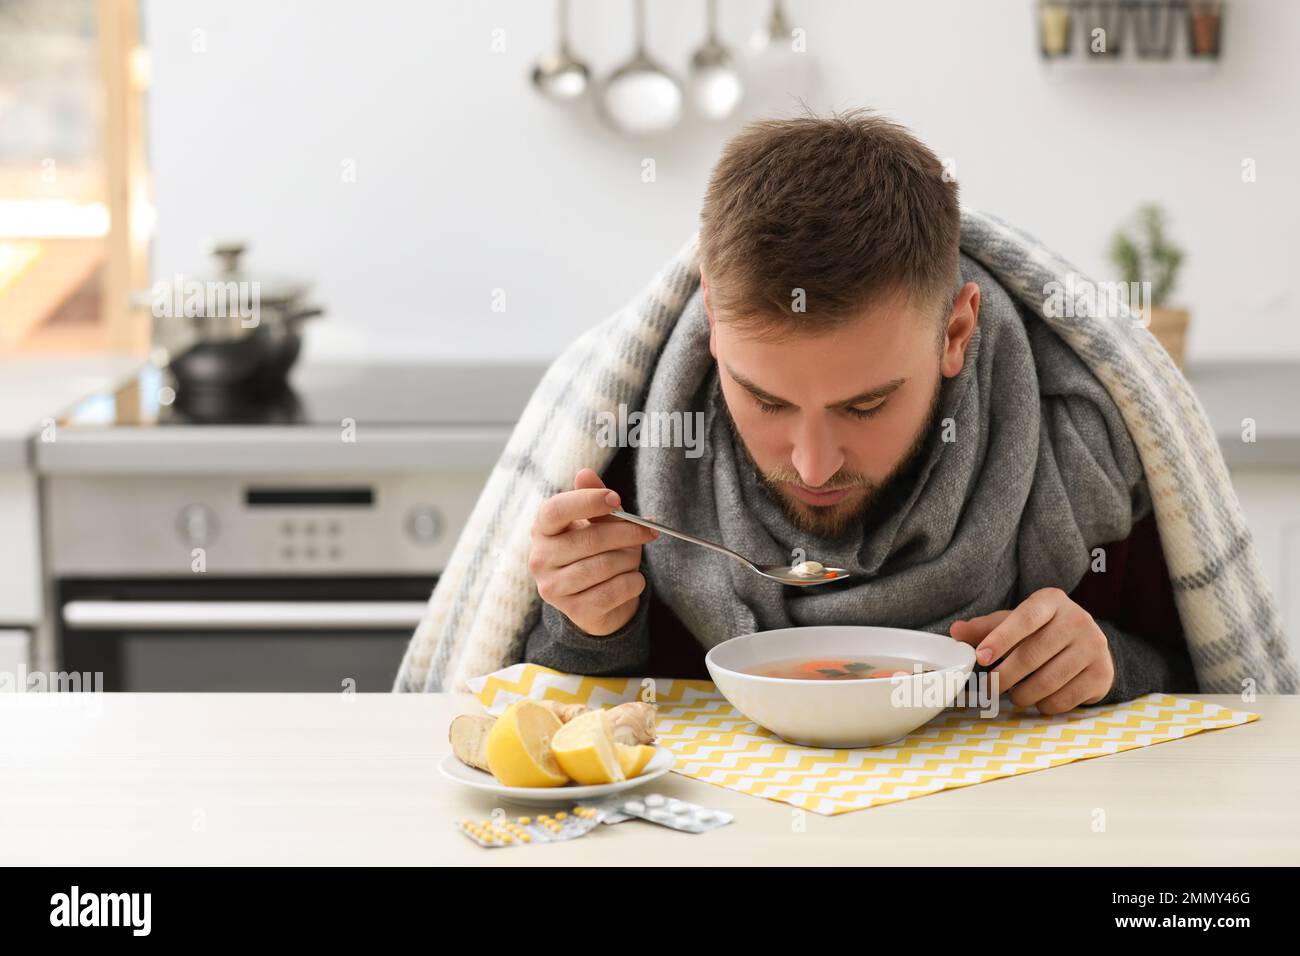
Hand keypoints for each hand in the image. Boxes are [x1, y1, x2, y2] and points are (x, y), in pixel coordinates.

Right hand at [528, 468, 657, 635]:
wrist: (598, 602)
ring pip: (604, 566)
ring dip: (630, 559)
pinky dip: (633, 583)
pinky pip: (613, 591)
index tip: (616, 499)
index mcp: (542, 529)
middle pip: (588, 538)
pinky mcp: (572, 611)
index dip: (586, 501)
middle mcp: (539, 558)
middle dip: (626, 533)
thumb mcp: (598, 522)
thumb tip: (585, 473)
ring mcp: (553, 587)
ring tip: (633, 558)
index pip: (555, 510)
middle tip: (649, 531)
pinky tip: (633, 579)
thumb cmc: (598, 552)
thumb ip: (594, 498)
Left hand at [949, 587, 1114, 714]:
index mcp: (1052, 601)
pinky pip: (1065, 698)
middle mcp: (1078, 620)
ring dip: (1022, 695)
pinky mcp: (1102, 674)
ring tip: (1014, 695)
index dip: (1000, 638)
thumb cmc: (1042, 632)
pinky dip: (1044, 705)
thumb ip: (985, 628)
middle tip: (989, 687)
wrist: (1088, 645)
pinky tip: (1039, 699)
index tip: (980, 657)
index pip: (1025, 618)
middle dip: (1004, 676)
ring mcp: (1094, 647)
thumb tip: (955, 632)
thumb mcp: (1015, 623)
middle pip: (1033, 654)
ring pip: (1048, 681)